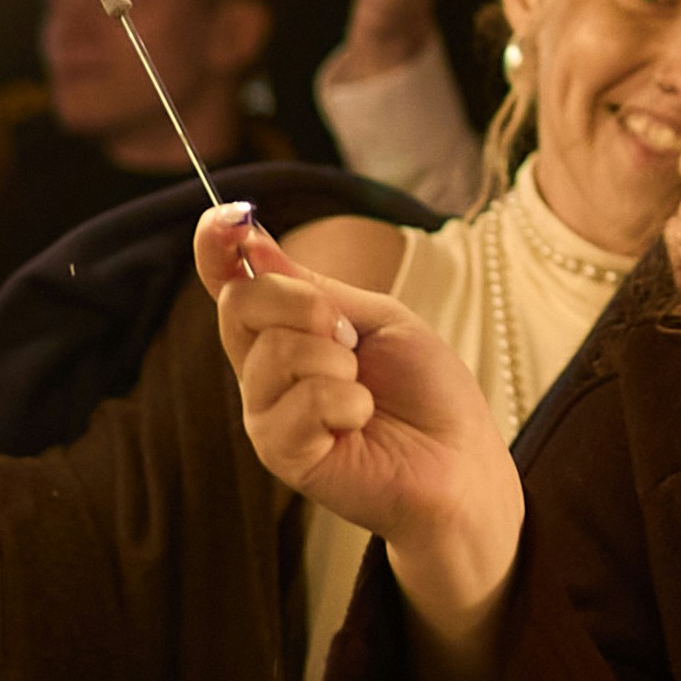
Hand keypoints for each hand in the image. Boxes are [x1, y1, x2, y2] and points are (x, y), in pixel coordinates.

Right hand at [204, 206, 524, 614]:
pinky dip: (345, 402)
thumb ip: (314, 288)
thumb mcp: (378, 319)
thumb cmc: (428, 393)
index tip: (231, 217)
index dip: (217, 246)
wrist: (463, 462)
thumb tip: (252, 241)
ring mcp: (267, 413)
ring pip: (274, 351)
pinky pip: (297, 402)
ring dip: (337, 361)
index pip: (228, 282)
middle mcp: (264, 371)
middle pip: (240, 303)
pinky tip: (361, 421)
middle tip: (351, 337)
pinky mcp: (282, 454)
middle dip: (305, 305)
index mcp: (285, 330)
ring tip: (365, 391)